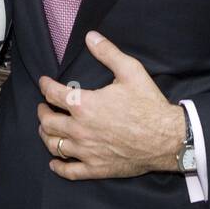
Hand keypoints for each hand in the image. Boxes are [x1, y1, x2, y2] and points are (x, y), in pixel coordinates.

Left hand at [36, 31, 185, 179]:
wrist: (167, 138)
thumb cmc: (148, 105)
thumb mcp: (130, 71)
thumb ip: (107, 52)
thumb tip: (91, 37)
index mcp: (84, 105)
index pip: (53, 94)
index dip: (45, 86)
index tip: (44, 82)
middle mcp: (80, 129)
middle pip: (48, 122)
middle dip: (42, 112)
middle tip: (43, 107)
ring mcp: (86, 151)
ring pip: (54, 145)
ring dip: (46, 135)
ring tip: (46, 129)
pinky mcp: (96, 168)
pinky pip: (70, 171)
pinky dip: (59, 167)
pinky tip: (55, 163)